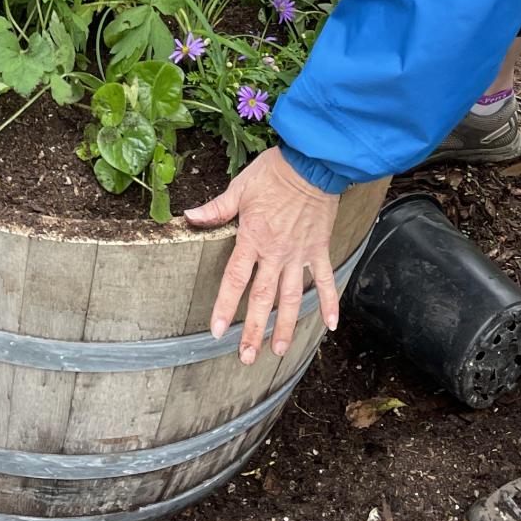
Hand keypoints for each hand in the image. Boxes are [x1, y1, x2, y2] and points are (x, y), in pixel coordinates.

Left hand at [184, 146, 341, 362]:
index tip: (217, 331)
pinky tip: (331, 324)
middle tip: (246, 357)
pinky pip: (325, 280)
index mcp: (252, 239)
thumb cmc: (274, 173)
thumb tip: (189, 216)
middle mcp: (276, 253)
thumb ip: (216, 208)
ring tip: (279, 350)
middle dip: (253, 329)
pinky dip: (329, 302)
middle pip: (262, 298)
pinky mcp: (319, 249)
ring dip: (286, 325)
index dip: (224, 306)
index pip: (235, 279)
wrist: (312, 164)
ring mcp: (300, 254)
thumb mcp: (240, 188)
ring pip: (292, 297)